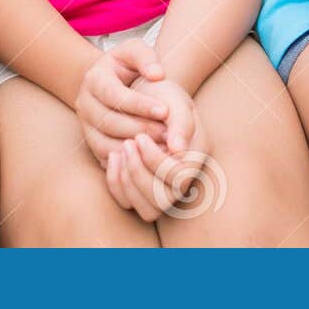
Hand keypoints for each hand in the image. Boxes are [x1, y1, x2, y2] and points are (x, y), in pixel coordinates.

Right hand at [73, 39, 170, 166]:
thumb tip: (157, 74)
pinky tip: (147, 157)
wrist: (111, 82)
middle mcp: (83, 103)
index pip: (114, 94)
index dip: (139, 104)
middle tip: (167, 132)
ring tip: (161, 145)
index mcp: (94, 79)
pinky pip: (105, 156)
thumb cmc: (127, 66)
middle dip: (140, 127)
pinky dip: (126, 160)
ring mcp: (84, 125)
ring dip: (134, 146)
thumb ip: (146, 57)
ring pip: (105, 142)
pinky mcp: (90, 142)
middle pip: (108, 121)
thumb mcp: (135, 52)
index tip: (165, 110)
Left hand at [106, 79, 209, 221]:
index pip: (178, 177)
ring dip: (129, 183)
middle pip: (163, 200)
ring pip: (148, 211)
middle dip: (140, 173)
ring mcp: (162, 188)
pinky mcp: (141, 190)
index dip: (156, 161)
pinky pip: (129, 204)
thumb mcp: (176, 101)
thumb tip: (178, 149)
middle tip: (128, 144)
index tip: (139, 137)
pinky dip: (117, 186)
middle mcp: (182, 180)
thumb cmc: (165, 97)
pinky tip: (113, 157)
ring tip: (120, 151)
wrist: (151, 98)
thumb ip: (180, 123)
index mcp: (195, 158)